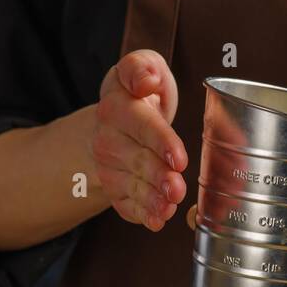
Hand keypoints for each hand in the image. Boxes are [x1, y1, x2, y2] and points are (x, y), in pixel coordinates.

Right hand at [91, 50, 188, 230]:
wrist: (118, 118)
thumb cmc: (140, 94)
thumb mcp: (143, 67)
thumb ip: (143, 66)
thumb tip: (145, 80)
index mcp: (118, 106)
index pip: (140, 124)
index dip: (160, 141)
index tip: (178, 157)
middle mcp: (108, 138)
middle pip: (136, 159)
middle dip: (158, 176)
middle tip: (177, 188)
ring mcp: (109, 166)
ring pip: (131, 185)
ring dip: (151, 199)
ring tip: (169, 207)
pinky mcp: (114, 187)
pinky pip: (125, 204)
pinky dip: (142, 214)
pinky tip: (156, 220)